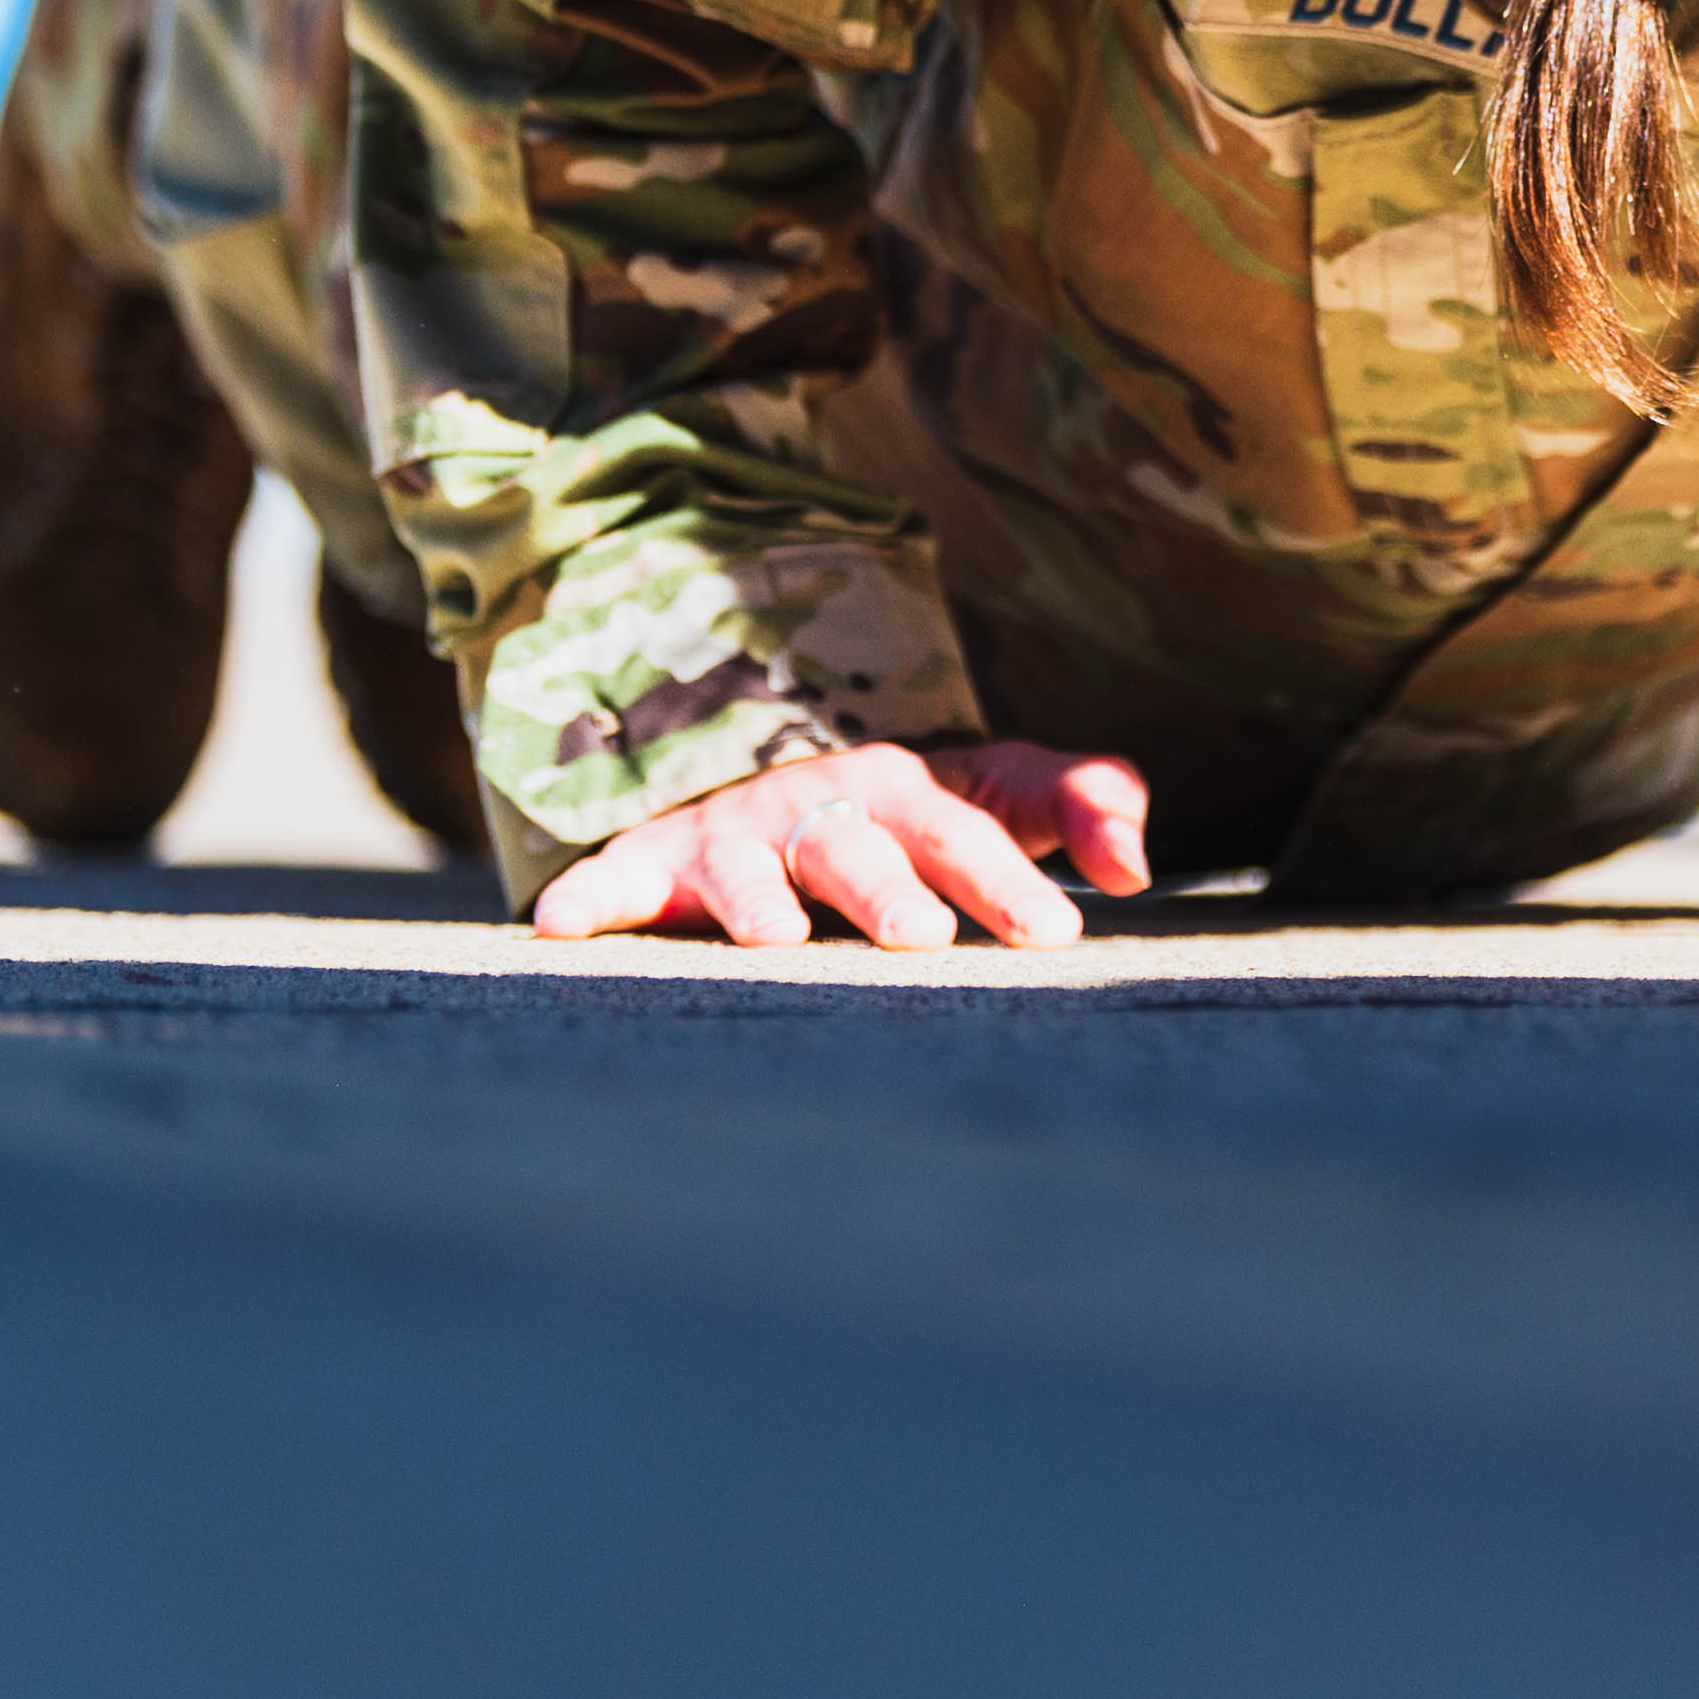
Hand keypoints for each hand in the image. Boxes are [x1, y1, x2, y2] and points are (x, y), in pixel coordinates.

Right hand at [530, 739, 1152, 951]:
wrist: (780, 755)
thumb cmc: (916, 804)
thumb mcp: (1004, 788)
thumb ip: (1083, 802)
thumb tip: (1139, 862)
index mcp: (911, 791)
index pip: (971, 832)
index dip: (1011, 881)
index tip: (1058, 934)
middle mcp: (821, 804)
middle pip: (858, 845)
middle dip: (887, 889)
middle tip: (919, 939)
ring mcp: (735, 830)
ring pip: (745, 862)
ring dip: (756, 898)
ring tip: (775, 943)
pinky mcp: (657, 859)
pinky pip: (618, 874)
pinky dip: (589, 896)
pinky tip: (559, 926)